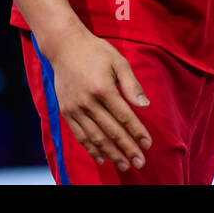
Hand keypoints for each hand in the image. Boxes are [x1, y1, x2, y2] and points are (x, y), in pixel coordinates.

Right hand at [40, 24, 153, 169]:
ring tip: (124, 165)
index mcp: (103, 88)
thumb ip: (131, 84)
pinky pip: (80, 135)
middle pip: (111, 131)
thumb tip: (144, 105)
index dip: (137, 132)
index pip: (124, 116)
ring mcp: (75, 108)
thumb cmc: (97, 52)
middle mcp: (88, 102)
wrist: (65, 47)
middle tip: (139, 163)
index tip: (148, 144)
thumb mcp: (119, 61)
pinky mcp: (66, 111)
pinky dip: (90, 148)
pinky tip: (101, 158)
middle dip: (127, 148)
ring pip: (95, 137)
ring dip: (111, 153)